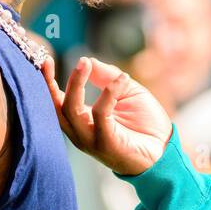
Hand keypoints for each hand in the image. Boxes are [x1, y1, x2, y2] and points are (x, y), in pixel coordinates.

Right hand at [43, 55, 172, 175]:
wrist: (165, 150)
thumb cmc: (145, 124)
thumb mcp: (127, 92)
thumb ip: (107, 77)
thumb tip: (88, 60)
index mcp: (80, 120)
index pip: (56, 101)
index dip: (47, 81)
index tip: (45, 59)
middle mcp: (80, 132)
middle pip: (55, 107)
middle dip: (50, 82)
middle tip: (55, 60)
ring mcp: (91, 139)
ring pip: (71, 111)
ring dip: (76, 84)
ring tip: (86, 64)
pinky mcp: (106, 144)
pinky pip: (100, 115)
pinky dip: (107, 95)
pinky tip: (121, 81)